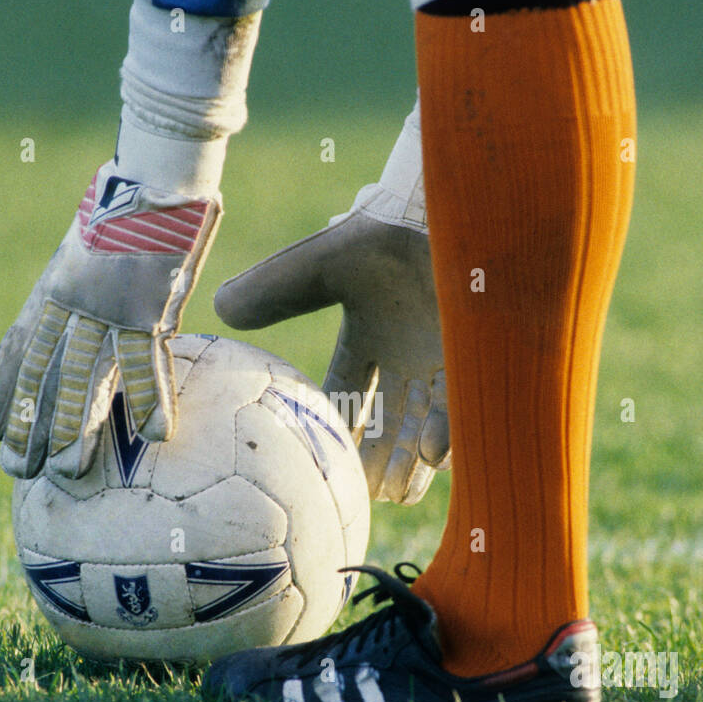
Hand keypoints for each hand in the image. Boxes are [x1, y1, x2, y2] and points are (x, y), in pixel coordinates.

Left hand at [0, 161, 220, 477]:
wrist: (155, 170)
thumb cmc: (137, 204)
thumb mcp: (100, 247)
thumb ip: (99, 287)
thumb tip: (127, 324)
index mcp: (54, 288)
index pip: (16, 349)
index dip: (0, 393)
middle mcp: (70, 303)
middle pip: (41, 375)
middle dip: (26, 426)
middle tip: (16, 472)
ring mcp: (105, 306)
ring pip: (82, 378)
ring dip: (73, 429)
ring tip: (67, 472)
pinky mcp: (145, 304)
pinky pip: (147, 362)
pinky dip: (150, 399)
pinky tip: (151, 437)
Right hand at [214, 185, 448, 503]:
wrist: (458, 207)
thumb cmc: (392, 229)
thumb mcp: (326, 263)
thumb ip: (278, 289)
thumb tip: (221, 308)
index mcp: (372, 331)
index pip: (344, 390)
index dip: (330, 425)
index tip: (313, 459)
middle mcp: (410, 352)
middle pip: (388, 421)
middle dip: (374, 458)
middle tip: (357, 494)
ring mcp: (447, 358)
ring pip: (426, 424)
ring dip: (410, 460)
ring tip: (395, 493)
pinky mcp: (481, 360)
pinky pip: (463, 408)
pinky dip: (447, 432)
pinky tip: (431, 453)